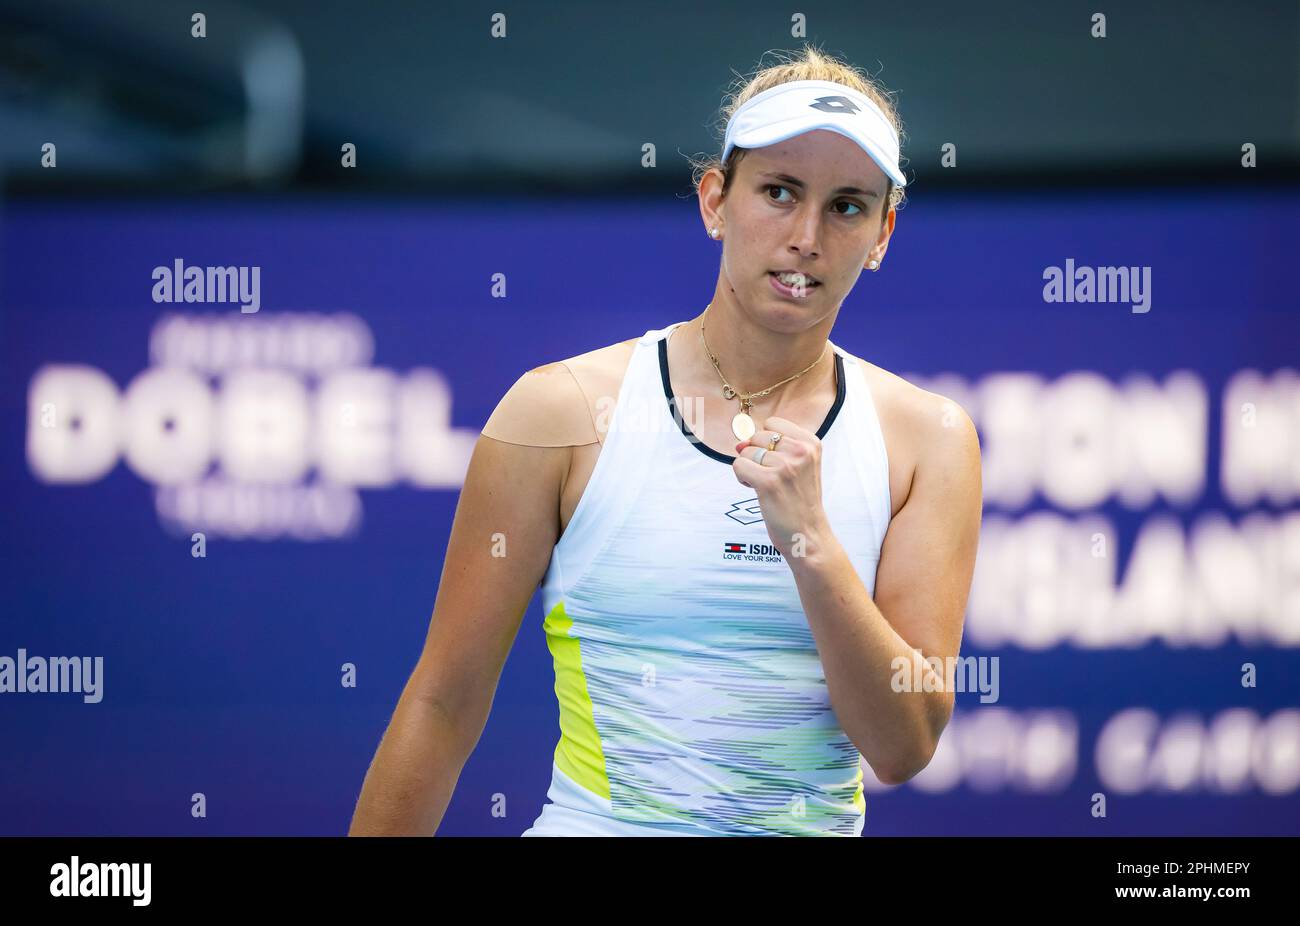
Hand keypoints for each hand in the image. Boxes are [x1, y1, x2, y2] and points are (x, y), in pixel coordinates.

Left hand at [733, 416, 830, 559]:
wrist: (808, 534)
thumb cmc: (799, 500)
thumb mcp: (800, 465)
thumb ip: (773, 447)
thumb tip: (739, 442)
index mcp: (811, 442)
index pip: (773, 423)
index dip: (767, 442)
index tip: (779, 461)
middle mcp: (800, 450)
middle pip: (757, 437)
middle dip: (757, 456)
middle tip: (774, 478)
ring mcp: (785, 465)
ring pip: (746, 452)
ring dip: (750, 469)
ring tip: (768, 486)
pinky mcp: (769, 482)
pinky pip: (739, 466)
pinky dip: (742, 479)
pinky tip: (758, 491)